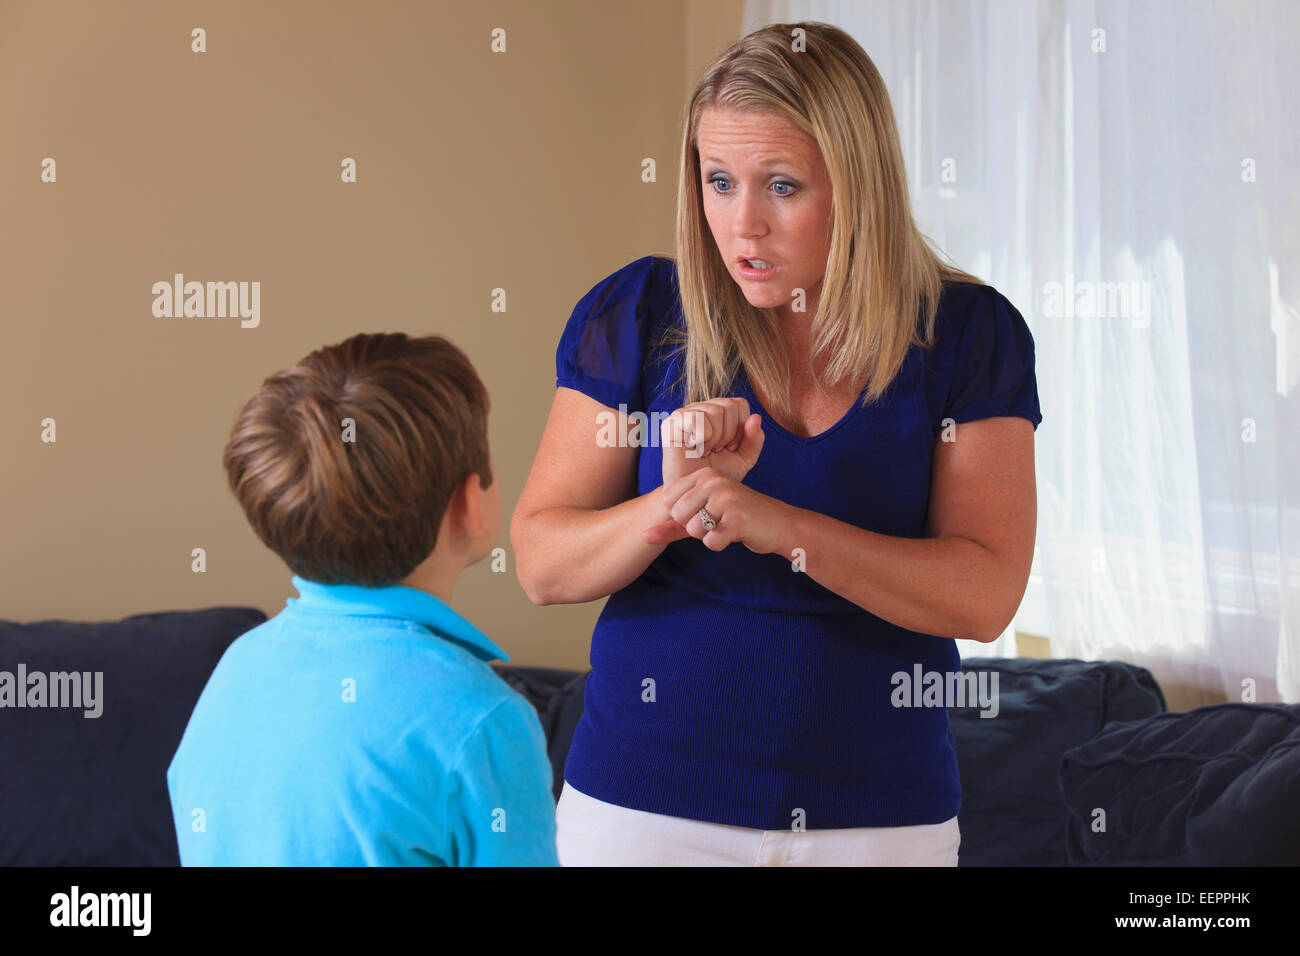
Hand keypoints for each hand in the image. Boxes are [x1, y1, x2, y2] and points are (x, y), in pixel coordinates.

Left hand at [642, 466, 786, 554]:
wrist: (777, 524)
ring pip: (693, 529)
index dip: (683, 515)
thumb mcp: (703, 516)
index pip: (668, 501)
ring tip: (726, 525)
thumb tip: (643, 535)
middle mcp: (713, 481)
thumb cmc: (737, 518)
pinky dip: (720, 544)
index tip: (705, 511)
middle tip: (717, 520)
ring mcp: (726, 498)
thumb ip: (672, 525)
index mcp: (703, 475)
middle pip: (678, 515)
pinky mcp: (737, 518)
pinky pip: (711, 542)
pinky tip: (735, 533)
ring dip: (708, 535)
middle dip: (695, 527)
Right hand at [659, 397, 764, 488]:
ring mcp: (685, 413)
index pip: (739, 404)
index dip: (740, 428)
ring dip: (714, 439)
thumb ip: (755, 439)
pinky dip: (701, 438)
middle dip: (728, 434)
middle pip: (729, 405)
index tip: (730, 447)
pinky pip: (696, 418)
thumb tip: (756, 417)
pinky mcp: (671, 423)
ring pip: (715, 411)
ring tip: (705, 451)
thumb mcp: (744, 458)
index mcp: (717, 412)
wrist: (694, 492)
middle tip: (717, 450)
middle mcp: (701, 408)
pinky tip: (694, 448)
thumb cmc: (716, 474)